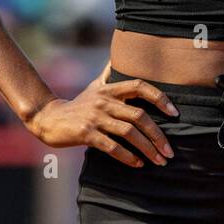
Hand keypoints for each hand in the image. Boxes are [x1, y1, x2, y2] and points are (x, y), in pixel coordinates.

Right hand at [24, 58, 180, 168]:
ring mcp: (95, 117)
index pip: (140, 86)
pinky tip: (137, 164)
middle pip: (139, 116)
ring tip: (158, 161)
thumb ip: (110, 75)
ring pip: (128, 132)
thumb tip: (120, 59)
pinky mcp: (86, 134)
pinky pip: (112, 146)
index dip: (160, 98)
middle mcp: (104, 101)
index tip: (175, 113)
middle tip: (169, 151)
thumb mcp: (95, 87)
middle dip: (158, 135)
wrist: (48, 118)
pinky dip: (127, 156)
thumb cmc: (78, 105)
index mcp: (110, 89)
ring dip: (147, 148)